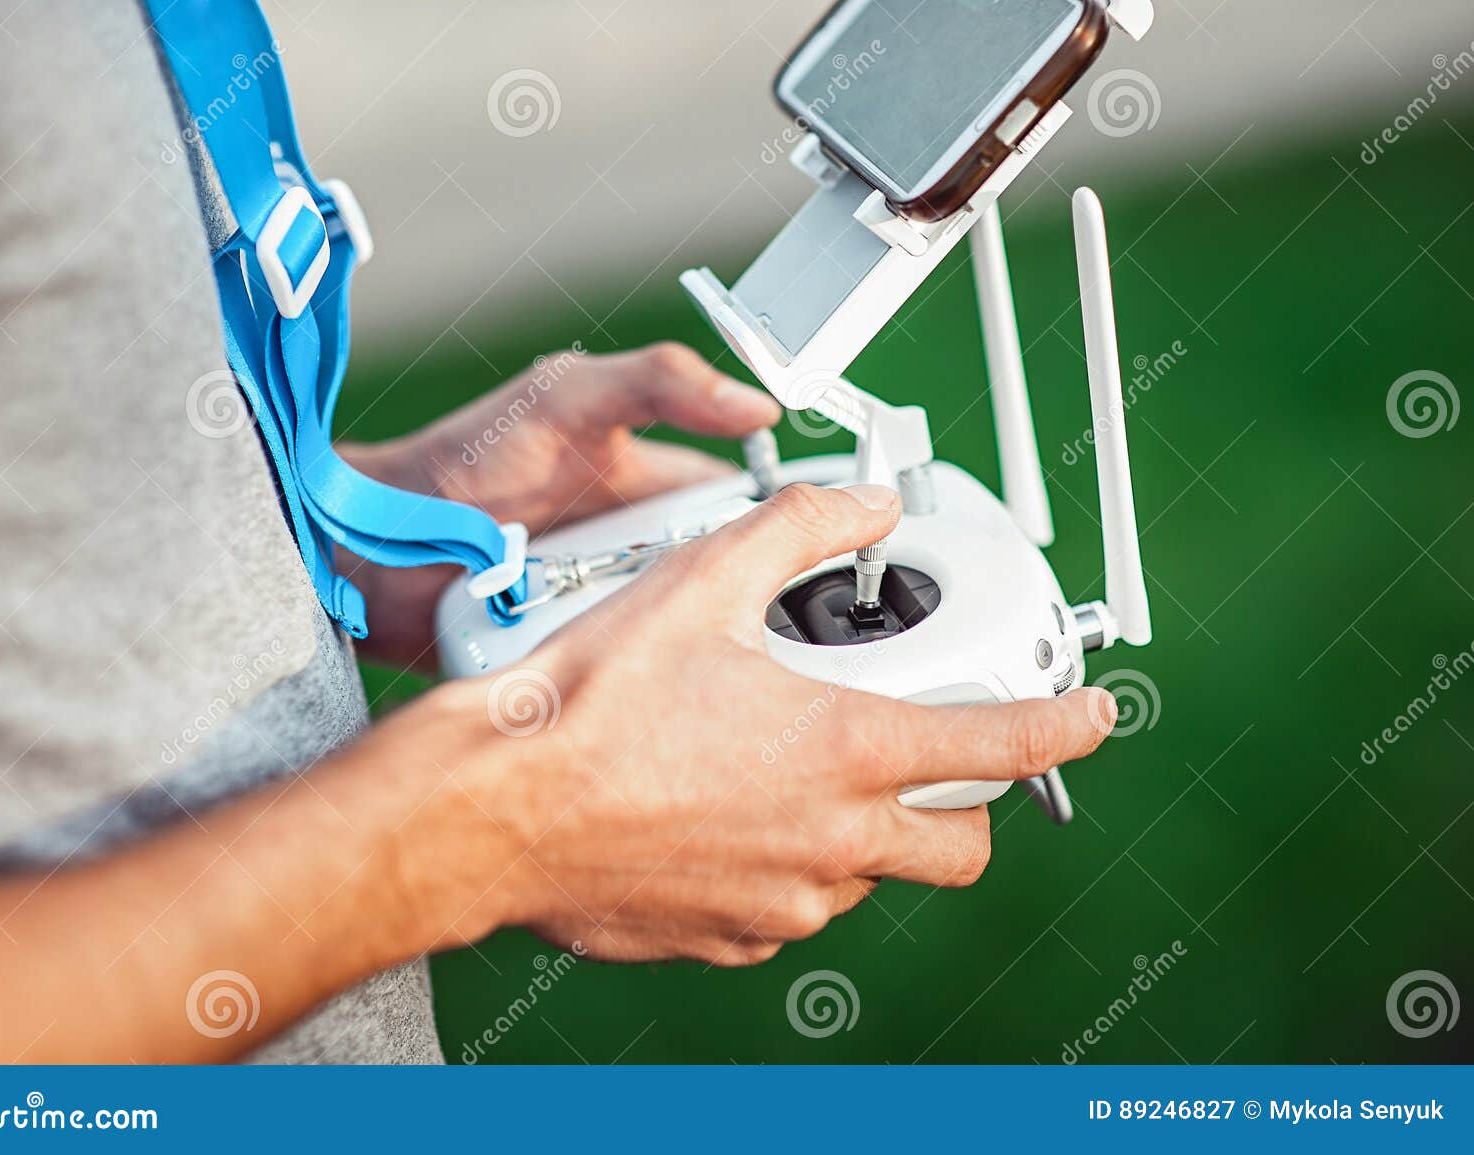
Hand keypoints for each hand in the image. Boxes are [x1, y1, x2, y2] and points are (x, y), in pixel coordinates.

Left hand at [339, 342, 779, 666]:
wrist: (371, 548)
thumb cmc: (462, 459)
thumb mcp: (567, 397)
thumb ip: (659, 384)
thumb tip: (759, 406)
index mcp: (660, 488)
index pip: (753, 509)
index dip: (796, 526)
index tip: (837, 549)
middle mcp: (646, 556)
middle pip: (728, 587)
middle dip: (748, 606)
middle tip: (763, 623)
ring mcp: (612, 614)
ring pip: (685, 642)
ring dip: (694, 653)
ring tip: (707, 665)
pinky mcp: (578, 665)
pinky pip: (629, 681)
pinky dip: (639, 685)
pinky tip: (652, 700)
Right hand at [447, 483, 1117, 965]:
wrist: (492, 806)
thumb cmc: (588, 703)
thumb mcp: (703, 585)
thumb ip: (799, 532)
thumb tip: (857, 505)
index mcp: (846, 752)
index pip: (1002, 747)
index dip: (1065, 725)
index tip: (1091, 715)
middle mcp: (830, 841)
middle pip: (959, 849)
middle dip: (964, 807)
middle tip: (919, 756)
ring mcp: (781, 902)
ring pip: (868, 880)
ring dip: (857, 832)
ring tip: (787, 773)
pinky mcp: (727, 938)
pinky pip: (787, 910)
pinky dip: (782, 867)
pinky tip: (722, 817)